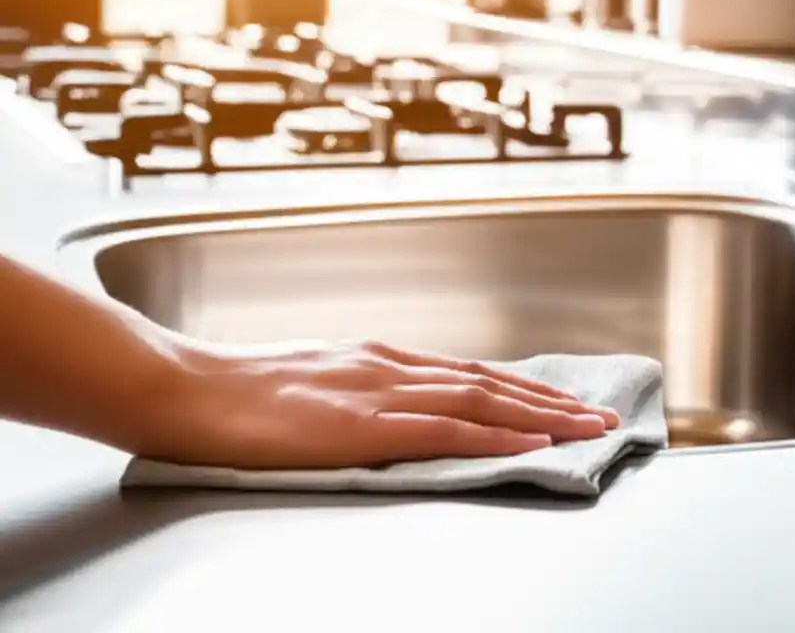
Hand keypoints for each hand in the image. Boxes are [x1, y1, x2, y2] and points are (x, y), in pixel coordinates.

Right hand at [130, 339, 621, 469]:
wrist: (185, 388)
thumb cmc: (240, 392)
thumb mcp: (317, 384)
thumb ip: (365, 394)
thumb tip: (403, 410)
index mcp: (381, 358)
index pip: (472, 372)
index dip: (525, 388)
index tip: (566, 400)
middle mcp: (392, 365)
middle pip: (492, 381)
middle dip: (554, 400)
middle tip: (602, 415)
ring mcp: (380, 390)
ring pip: (482, 399)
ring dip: (543, 414)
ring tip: (588, 427)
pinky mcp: (363, 422)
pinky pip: (444, 427)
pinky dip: (495, 434)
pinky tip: (531, 442)